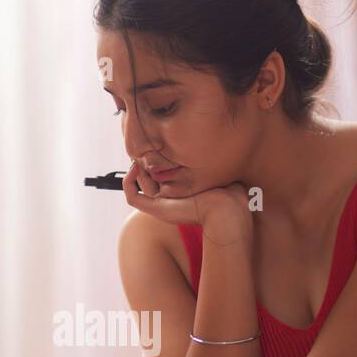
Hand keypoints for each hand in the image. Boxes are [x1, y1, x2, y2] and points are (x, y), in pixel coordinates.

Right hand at [123, 160, 252, 239]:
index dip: (154, 163)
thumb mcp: (218, 172)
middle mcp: (169, 201)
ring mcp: (161, 206)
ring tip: (142, 157)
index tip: (157, 149)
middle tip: (146, 151)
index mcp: (182, 194)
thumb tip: (214, 147)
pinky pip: (132, 196)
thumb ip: (212, 163)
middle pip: (145, 181)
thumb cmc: (228, 193)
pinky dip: (128, 182)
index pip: (160, 178)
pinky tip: (135, 168)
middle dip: (143, 164)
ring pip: (136, 187)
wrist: (226, 208)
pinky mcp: (156, 209)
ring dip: (136, 170)